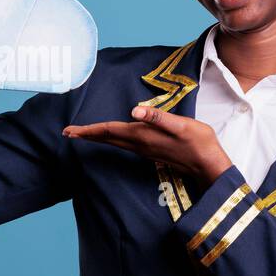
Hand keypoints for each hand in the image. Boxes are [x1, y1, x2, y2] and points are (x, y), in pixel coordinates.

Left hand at [62, 104, 233, 184]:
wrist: (209, 165)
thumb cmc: (199, 142)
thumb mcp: (181, 125)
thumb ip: (158, 117)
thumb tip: (135, 110)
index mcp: (142, 136)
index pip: (109, 131)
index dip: (88, 130)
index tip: (68, 131)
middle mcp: (139, 145)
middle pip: (107, 138)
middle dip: (87, 135)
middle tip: (67, 133)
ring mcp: (144, 150)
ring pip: (114, 142)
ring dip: (97, 137)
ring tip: (83, 134)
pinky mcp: (151, 151)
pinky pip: (124, 144)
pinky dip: (112, 139)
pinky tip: (113, 137)